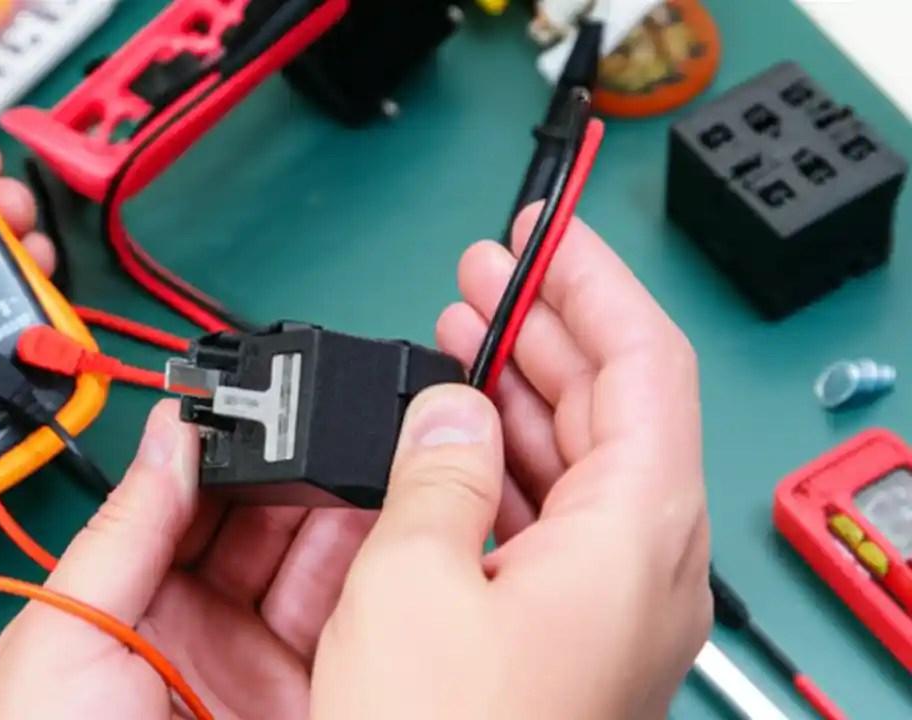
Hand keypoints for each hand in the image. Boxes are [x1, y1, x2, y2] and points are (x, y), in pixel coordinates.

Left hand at [0, 402, 376, 719]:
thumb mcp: (61, 639)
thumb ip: (120, 533)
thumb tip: (166, 433)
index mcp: (130, 607)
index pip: (194, 505)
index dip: (235, 452)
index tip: (273, 407)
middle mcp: (203, 633)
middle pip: (266, 526)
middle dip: (303, 473)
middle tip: (338, 428)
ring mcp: (264, 670)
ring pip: (321, 568)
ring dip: (349, 515)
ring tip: (376, 467)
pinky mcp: (322, 705)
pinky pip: (356, 628)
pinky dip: (381, 580)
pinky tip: (394, 537)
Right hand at [311, 209, 710, 718]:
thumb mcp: (414, 577)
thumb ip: (435, 467)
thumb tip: (446, 404)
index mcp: (637, 532)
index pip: (641, 362)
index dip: (589, 285)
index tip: (543, 236)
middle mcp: (646, 564)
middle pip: (614, 404)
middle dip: (546, 327)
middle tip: (486, 277)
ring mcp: (613, 601)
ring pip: (581, 457)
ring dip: (519, 390)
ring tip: (461, 337)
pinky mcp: (572, 629)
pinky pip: (554, 513)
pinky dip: (505, 459)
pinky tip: (454, 436)